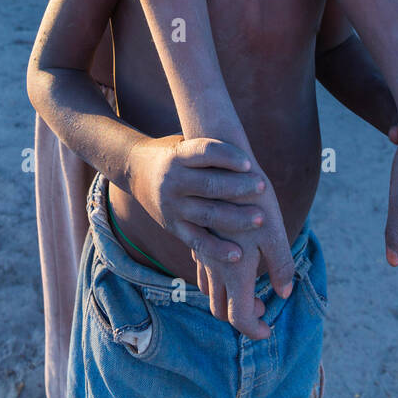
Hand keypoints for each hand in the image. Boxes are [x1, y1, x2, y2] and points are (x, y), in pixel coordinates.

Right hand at [126, 135, 282, 267]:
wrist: (135, 171)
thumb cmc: (173, 154)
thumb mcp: (184, 143)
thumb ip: (209, 151)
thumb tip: (248, 156)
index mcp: (177, 155)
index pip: (204, 153)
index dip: (227, 157)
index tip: (249, 162)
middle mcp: (172, 181)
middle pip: (209, 185)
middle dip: (238, 187)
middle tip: (262, 187)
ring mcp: (172, 206)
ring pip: (207, 215)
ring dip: (236, 218)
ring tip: (260, 218)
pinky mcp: (172, 227)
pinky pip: (197, 242)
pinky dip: (217, 250)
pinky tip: (238, 254)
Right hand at [190, 159, 294, 338]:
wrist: (218, 165)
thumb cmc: (252, 198)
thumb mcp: (274, 232)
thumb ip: (281, 265)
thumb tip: (284, 293)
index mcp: (234, 272)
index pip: (240, 318)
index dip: (256, 330)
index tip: (269, 329)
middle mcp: (213, 267)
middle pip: (220, 309)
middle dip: (241, 315)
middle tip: (262, 304)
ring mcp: (203, 252)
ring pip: (208, 289)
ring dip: (228, 296)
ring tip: (250, 286)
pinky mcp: (199, 237)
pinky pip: (203, 269)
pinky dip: (217, 278)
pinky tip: (233, 262)